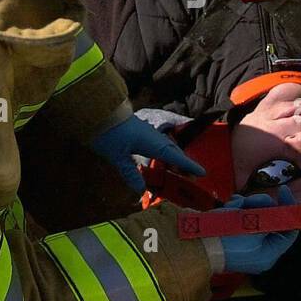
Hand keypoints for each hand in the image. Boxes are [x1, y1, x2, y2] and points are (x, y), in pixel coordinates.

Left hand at [89, 114, 205, 191]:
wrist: (97, 110)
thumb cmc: (109, 133)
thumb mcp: (117, 156)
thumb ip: (130, 173)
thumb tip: (141, 189)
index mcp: (152, 142)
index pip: (174, 156)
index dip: (188, 165)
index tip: (202, 173)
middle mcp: (152, 136)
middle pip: (172, 151)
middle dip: (182, 163)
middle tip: (191, 176)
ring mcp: (145, 132)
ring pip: (164, 146)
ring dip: (172, 157)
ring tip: (177, 169)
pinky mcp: (138, 131)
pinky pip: (156, 144)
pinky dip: (161, 152)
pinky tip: (156, 158)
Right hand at [211, 186, 300, 274]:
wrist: (196, 242)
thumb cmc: (227, 240)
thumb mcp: (255, 227)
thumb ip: (274, 218)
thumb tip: (289, 210)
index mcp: (268, 255)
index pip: (289, 232)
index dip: (290, 210)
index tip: (284, 190)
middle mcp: (258, 249)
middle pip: (271, 220)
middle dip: (262, 205)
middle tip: (251, 201)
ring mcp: (244, 240)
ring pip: (255, 214)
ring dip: (247, 205)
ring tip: (236, 205)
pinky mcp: (231, 231)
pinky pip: (240, 215)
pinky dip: (236, 208)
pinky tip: (228, 207)